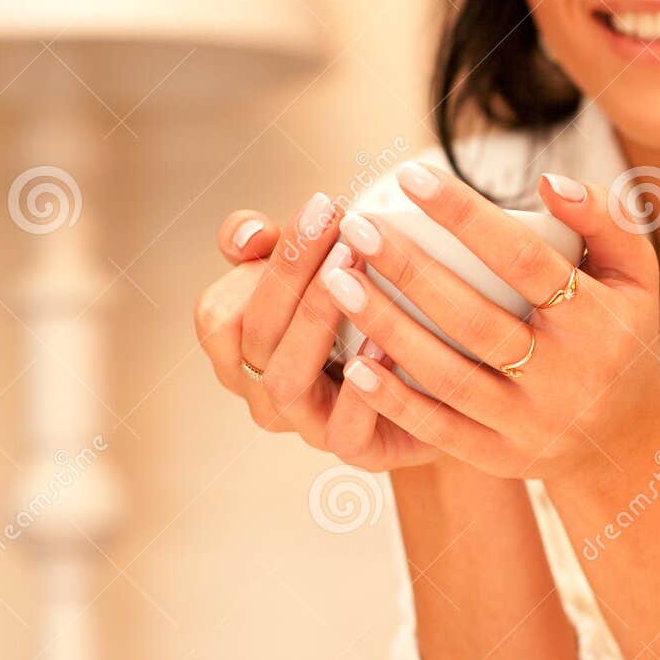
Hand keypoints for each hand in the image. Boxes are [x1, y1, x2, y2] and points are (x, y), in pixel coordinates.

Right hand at [193, 194, 442, 470]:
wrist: (440, 367)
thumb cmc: (365, 308)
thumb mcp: (317, 263)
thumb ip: (270, 242)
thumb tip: (248, 237)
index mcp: (241, 349)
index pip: (218, 312)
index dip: (263, 261)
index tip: (320, 208)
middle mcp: (265, 392)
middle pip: (257, 335)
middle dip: (295, 274)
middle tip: (344, 229)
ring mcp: (307, 425)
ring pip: (288, 380)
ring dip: (318, 320)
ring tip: (357, 272)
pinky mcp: (356, 452)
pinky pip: (347, 431)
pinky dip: (364, 388)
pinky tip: (386, 341)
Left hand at [321, 162, 659, 482]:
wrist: (624, 442)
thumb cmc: (620, 335)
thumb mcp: (635, 275)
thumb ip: (606, 218)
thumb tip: (550, 181)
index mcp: (596, 320)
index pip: (522, 259)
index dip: (465, 216)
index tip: (410, 177)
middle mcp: (565, 375)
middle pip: (473, 317)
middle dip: (408, 269)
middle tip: (356, 227)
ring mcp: (530, 422)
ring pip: (448, 374)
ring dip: (386, 328)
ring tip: (336, 282)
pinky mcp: (501, 458)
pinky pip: (439, 429)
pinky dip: (395, 399)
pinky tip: (353, 364)